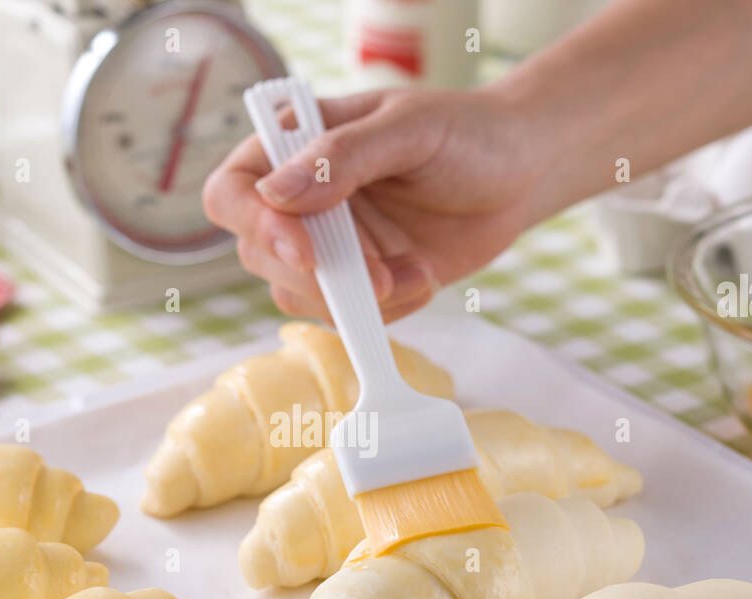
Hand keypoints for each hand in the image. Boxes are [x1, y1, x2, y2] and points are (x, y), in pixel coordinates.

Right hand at [203, 86, 539, 322]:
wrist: (519, 173)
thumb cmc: (465, 133)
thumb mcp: (409, 128)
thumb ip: (344, 154)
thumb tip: (277, 193)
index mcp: (294, 146)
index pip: (232, 191)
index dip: (255, 225)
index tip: (306, 250)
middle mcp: (299, 202)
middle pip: (258, 256)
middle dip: (319, 277)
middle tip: (379, 275)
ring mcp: (328, 247)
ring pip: (298, 297)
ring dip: (358, 299)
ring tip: (415, 269)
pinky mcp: (361, 284)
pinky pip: (348, 318)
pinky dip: (388, 310)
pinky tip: (423, 275)